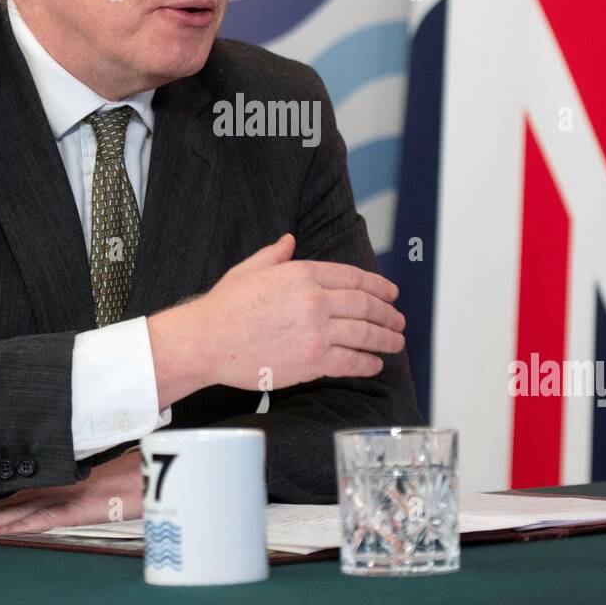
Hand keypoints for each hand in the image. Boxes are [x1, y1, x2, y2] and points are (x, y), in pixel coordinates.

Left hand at [0, 449, 142, 540]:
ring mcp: (49, 502)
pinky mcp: (65, 510)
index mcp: (31, 494)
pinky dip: (14, 525)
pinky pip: (36, 519)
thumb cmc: (100, 491)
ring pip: (7, 515)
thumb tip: (17, 515)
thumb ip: (41, 504)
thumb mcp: (64, 498)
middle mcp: (34, 496)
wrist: (131, 481)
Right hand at [149, 233, 404, 396]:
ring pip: (365, 334)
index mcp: (302, 273)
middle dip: (388, 313)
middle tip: (399, 320)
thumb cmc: (224, 307)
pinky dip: (368, 363)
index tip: (391, 293)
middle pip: (365, 305)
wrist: (207, 341)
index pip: (354, 277)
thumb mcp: (250, 270)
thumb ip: (276, 254)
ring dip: (386, 339)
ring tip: (396, 341)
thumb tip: (290, 240)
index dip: (378, 286)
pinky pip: (351, 362)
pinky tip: (375, 364)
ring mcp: (317, 332)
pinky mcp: (313, 361)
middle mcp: (315, 300)